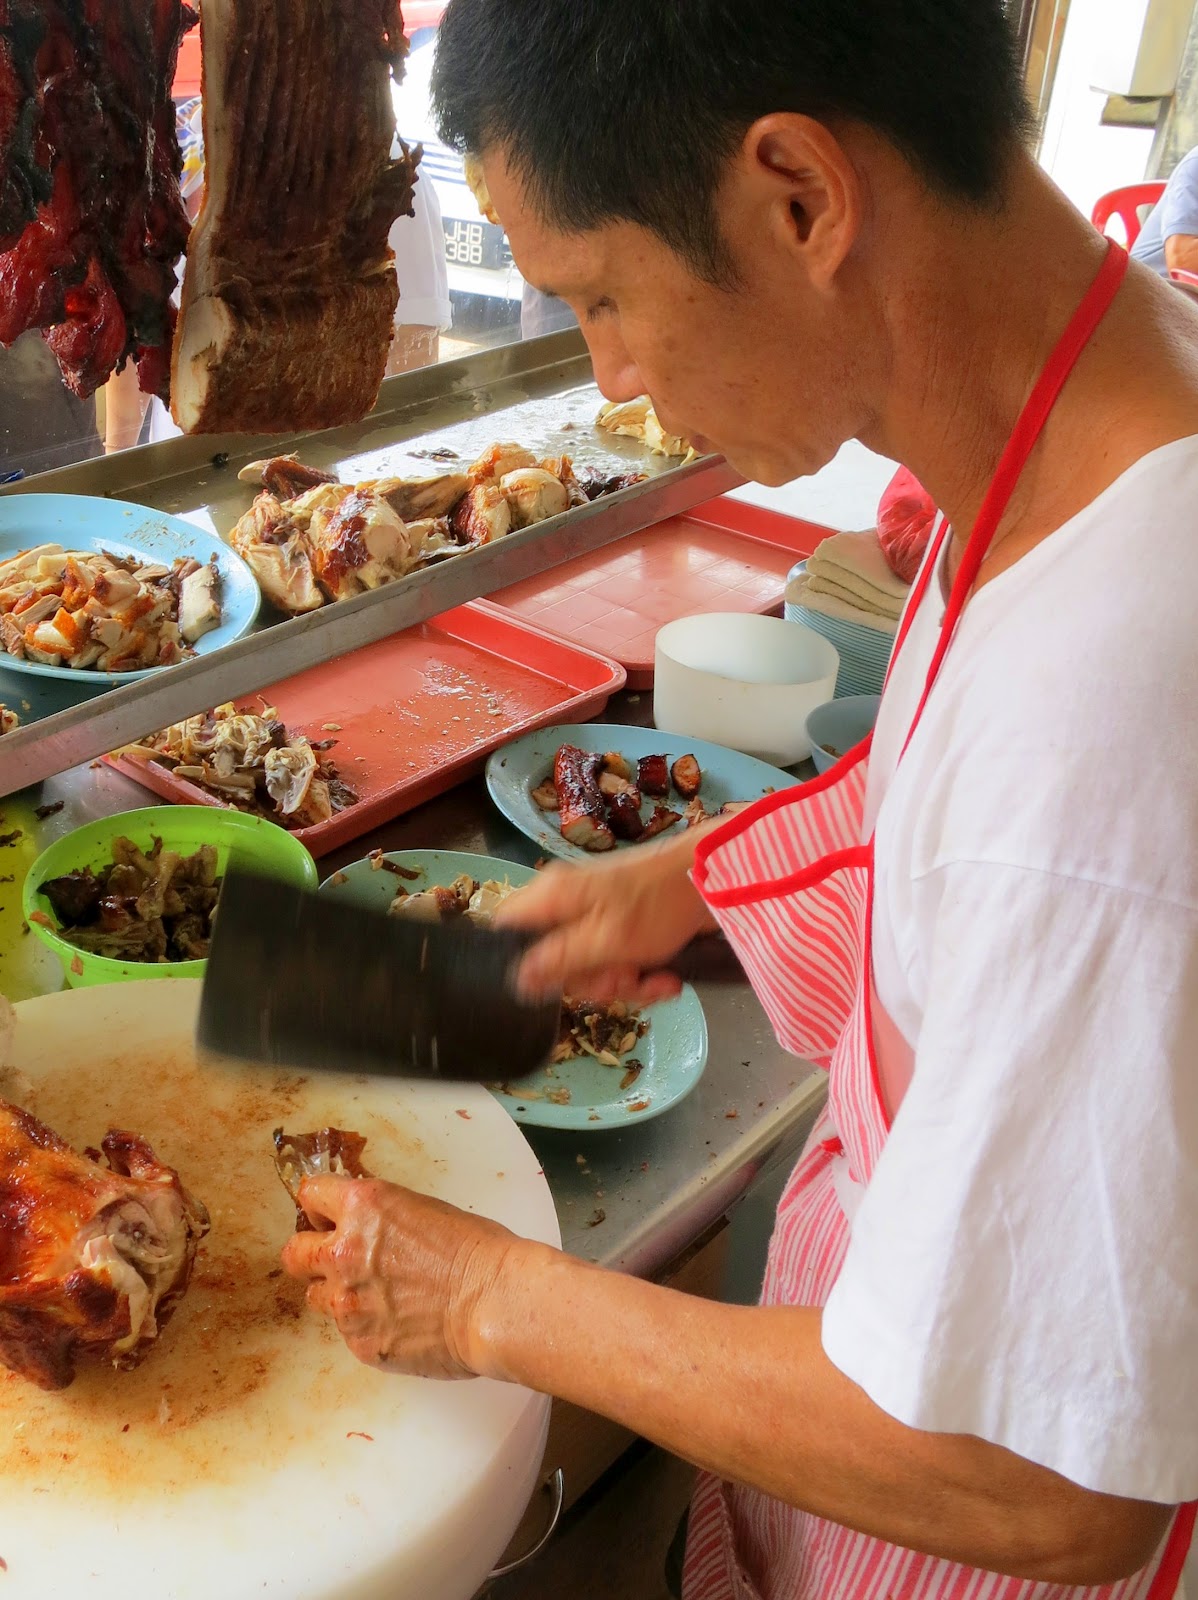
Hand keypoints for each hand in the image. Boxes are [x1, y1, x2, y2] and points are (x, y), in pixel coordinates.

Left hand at [280, 1176, 529, 1378]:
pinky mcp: (358, 1343)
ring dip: (338, 1294)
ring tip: (379, 1296)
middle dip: (310, 1255)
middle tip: (336, 1260)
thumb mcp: (425, 1211)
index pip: (311, 1195)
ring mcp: (347, 1302)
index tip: (327, 1216)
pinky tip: (400, 1322)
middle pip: (294, 1253)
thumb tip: (370, 1233)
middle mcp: (344, 1252)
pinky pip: (348, 1332)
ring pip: (317, 1297)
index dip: (321, 1207)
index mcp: (363, 1207)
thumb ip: (382, 1221)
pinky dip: (367, 1327)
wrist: (495, 1303)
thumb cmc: (477, 1251)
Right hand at [493, 828, 715, 1003]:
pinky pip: (615, 961)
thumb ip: (559, 961)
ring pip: (588, 967)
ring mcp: (596, 914)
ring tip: (653, 981)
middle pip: (552, 959)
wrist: (715, 881)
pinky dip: (641, 975)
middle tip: (619, 982)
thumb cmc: (659, 904)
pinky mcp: (622, 926)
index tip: (552, 984)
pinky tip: (665, 980)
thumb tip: (518, 980)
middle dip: (591, 980)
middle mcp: (568, 903)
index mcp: (553, 897)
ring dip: (623, 984)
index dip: (520, 961)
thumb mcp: (607, 941)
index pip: (508, 928)